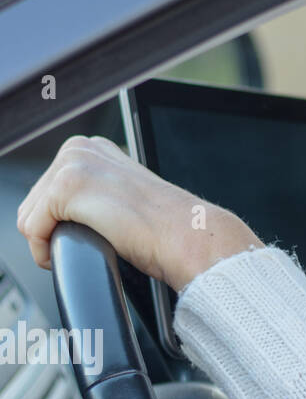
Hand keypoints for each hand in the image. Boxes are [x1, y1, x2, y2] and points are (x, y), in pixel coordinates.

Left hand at [16, 135, 261, 291]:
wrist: (185, 234)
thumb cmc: (162, 226)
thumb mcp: (118, 195)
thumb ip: (91, 191)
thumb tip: (66, 213)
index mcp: (92, 148)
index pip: (45, 193)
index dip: (60, 221)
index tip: (90, 231)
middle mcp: (79, 148)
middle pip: (31, 204)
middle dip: (52, 231)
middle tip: (91, 240)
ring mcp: (73, 163)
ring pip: (28, 218)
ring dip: (50, 241)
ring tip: (88, 243)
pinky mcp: (67, 186)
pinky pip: (32, 230)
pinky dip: (47, 251)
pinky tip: (81, 247)